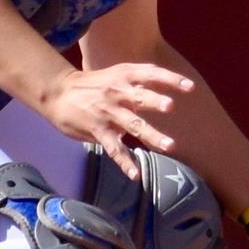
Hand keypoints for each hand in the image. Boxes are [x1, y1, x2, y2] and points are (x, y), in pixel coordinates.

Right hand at [38, 62, 194, 179]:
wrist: (58, 92)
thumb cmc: (94, 84)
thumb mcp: (116, 73)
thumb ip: (139, 79)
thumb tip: (168, 83)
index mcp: (124, 75)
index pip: (151, 74)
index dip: (171, 79)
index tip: (190, 88)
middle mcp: (117, 92)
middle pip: (140, 97)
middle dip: (155, 101)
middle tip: (170, 106)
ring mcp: (108, 112)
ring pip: (133, 124)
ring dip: (151, 135)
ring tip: (169, 146)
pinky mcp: (98, 130)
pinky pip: (114, 149)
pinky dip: (125, 162)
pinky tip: (135, 175)